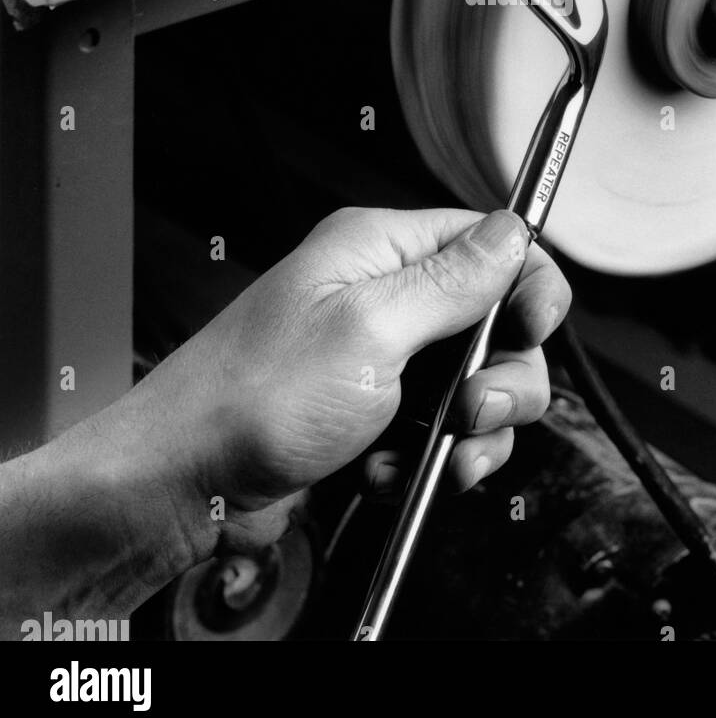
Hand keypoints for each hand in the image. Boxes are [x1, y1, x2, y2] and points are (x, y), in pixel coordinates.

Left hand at [108, 206, 569, 558]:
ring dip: (473, 430)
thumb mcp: (369, 329)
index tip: (532, 330)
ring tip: (440, 453)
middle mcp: (383, 296)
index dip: (527, 284)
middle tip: (474, 409)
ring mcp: (379, 358)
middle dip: (503, 375)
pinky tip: (391, 470)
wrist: (181, 486)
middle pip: (496, 321)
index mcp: (379, 250)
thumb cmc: (250, 398)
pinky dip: (431, 460)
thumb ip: (453, 281)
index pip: (491, 241)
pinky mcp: (373, 414)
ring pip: (476, 384)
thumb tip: (514, 231)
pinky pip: (439, 433)